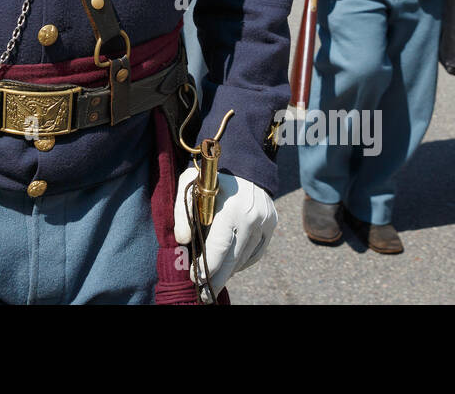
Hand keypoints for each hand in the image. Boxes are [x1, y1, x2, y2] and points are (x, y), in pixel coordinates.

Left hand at [174, 168, 276, 292]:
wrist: (243, 160)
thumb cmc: (210, 176)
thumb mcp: (189, 185)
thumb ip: (183, 214)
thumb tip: (183, 241)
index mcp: (230, 209)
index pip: (218, 248)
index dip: (206, 268)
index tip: (195, 278)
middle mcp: (251, 217)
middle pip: (234, 259)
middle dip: (217, 279)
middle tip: (204, 294)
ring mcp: (265, 221)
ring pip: (246, 257)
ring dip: (230, 271)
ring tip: (215, 281)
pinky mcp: (272, 223)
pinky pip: (257, 251)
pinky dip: (244, 261)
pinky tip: (232, 266)